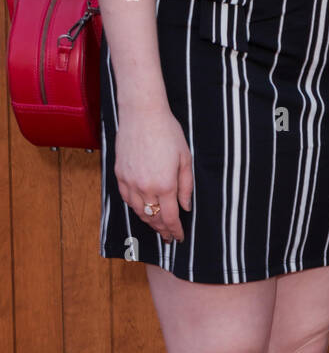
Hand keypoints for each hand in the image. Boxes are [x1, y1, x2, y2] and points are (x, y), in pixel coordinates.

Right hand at [114, 108, 193, 242]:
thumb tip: (186, 207)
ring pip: (139, 212)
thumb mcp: (185, 157)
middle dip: (163, 230)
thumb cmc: (167, 132)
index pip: (170, 217)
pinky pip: (127, 199)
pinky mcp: (119, 175)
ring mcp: (130, 182)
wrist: (142, 114)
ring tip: (157, 226)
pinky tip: (142, 209)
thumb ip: (186, 185)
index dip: (175, 231)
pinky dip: (136, 208)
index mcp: (165, 184)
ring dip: (149, 221)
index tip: (179, 238)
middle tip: (169, 237)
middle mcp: (145, 187)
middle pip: (154, 218)